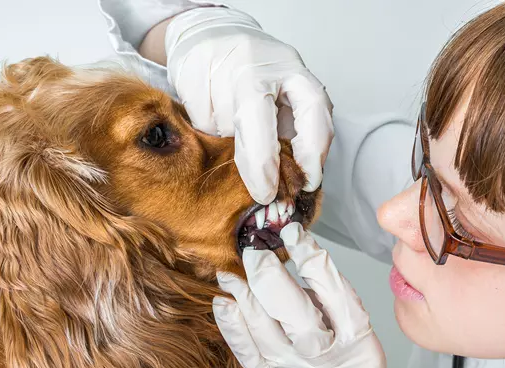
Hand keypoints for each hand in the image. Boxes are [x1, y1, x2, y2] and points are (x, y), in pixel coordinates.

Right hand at [165, 7, 333, 204]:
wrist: (212, 36)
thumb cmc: (258, 76)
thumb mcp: (287, 94)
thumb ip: (294, 129)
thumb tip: (300, 180)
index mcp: (292, 68)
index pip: (313, 107)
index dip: (313, 149)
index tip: (308, 182)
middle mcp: (258, 64)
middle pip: (256, 118)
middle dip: (261, 163)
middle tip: (264, 193)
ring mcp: (221, 66)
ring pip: (225, 126)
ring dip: (230, 142)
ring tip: (234, 126)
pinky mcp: (192, 73)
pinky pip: (202, 122)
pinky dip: (210, 130)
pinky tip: (216, 112)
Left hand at [212, 223, 388, 367]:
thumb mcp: (363, 337)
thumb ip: (334, 302)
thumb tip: (296, 258)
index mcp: (359, 342)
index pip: (333, 288)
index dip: (309, 254)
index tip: (292, 232)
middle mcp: (328, 361)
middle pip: (295, 310)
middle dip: (268, 274)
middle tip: (253, 251)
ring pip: (264, 330)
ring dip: (243, 294)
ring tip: (230, 271)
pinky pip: (246, 354)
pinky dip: (232, 325)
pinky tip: (224, 302)